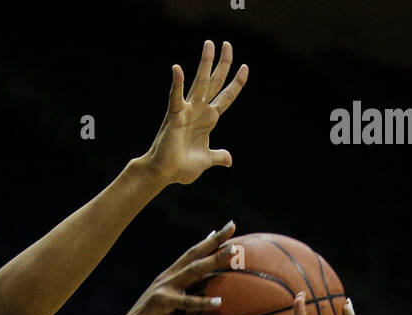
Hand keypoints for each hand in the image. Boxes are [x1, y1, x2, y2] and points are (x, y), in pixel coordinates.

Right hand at [115, 225, 235, 314]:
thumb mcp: (168, 311)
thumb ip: (181, 302)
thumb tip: (198, 305)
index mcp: (169, 278)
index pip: (191, 255)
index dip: (207, 242)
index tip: (224, 231)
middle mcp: (167, 278)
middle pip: (194, 254)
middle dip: (214, 240)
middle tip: (231, 226)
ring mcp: (164, 288)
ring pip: (193, 270)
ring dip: (213, 260)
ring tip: (232, 252)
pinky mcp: (162, 303)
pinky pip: (186, 303)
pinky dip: (202, 302)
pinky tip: (218, 302)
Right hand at [141, 40, 247, 186]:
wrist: (165, 173)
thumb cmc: (181, 166)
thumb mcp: (206, 160)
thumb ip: (218, 156)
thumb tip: (229, 159)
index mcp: (209, 119)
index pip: (226, 97)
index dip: (237, 83)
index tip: (245, 67)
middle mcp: (200, 110)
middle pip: (215, 82)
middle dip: (223, 64)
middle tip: (227, 44)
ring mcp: (188, 111)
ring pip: (200, 82)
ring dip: (205, 63)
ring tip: (209, 44)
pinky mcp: (175, 116)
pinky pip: (176, 97)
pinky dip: (177, 84)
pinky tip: (177, 69)